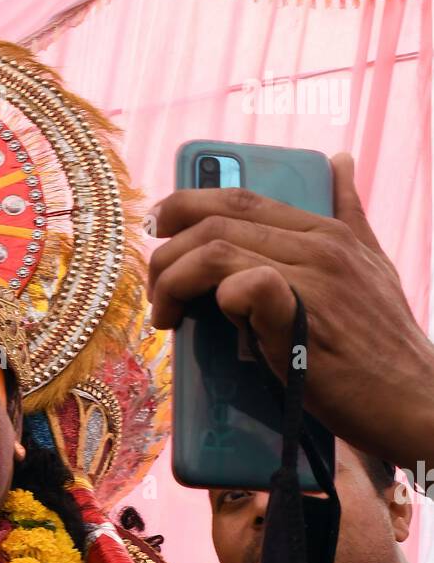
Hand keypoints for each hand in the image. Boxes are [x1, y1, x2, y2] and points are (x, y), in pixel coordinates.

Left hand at [148, 154, 433, 468]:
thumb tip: (339, 161)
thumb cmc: (385, 347)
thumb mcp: (373, 266)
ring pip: (216, 250)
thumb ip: (350, 215)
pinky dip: (219, 296)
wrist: (414, 402)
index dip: (186, 206)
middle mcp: (319, 246)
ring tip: (165, 313)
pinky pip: (246, 285)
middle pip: (219, 218)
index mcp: (327, 231)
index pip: (240, 197)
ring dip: (173, 279)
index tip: (159, 232)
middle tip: (155, 287)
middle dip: (167, 248)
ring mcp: (312, 281)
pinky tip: (212, 319)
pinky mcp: (303, 320)